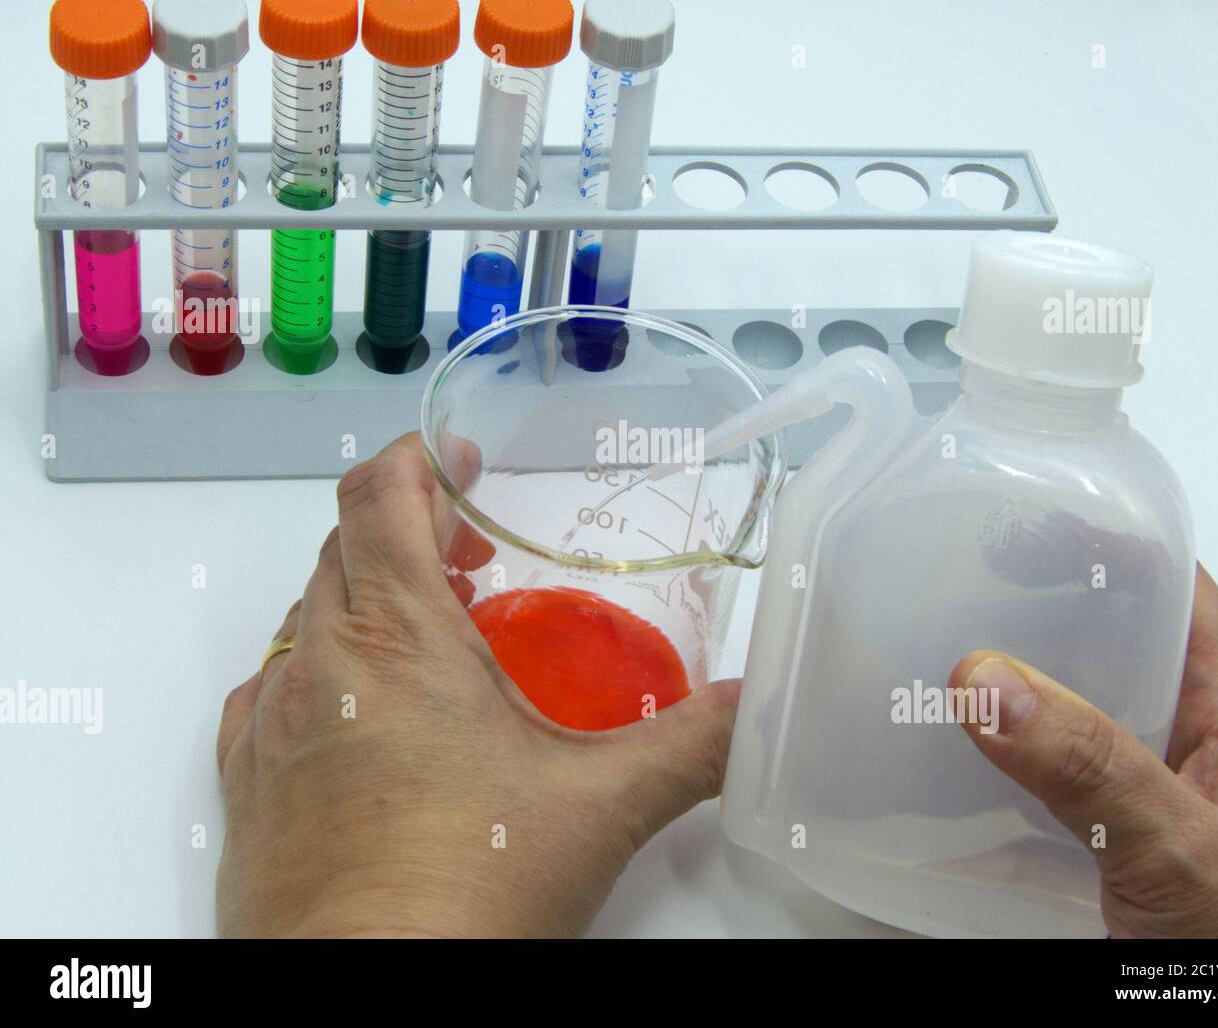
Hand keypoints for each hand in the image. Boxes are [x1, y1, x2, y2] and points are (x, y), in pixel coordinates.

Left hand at [216, 433, 739, 937]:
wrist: (358, 992)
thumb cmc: (460, 895)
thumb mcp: (601, 806)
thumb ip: (692, 745)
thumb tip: (752, 709)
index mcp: (395, 636)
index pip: (380, 495)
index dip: (420, 459)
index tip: (460, 460)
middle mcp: (317, 663)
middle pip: (346, 547)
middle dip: (411, 533)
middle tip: (475, 564)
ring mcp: (270, 724)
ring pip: (308, 615)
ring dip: (367, 603)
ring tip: (436, 646)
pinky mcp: (247, 784)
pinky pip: (270, 690)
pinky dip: (319, 670)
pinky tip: (364, 714)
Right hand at [953, 565, 1217, 937]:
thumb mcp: (1180, 848)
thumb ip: (1091, 767)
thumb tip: (988, 680)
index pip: (1173, 588)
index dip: (1108, 542)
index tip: (1025, 521)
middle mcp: (1188, 741)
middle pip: (1111, 642)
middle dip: (1037, 612)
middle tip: (958, 588)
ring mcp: (1148, 793)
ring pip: (1070, 716)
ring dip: (1008, 696)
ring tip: (934, 669)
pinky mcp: (1111, 844)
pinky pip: (1042, 790)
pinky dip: (991, 780)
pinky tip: (942, 780)